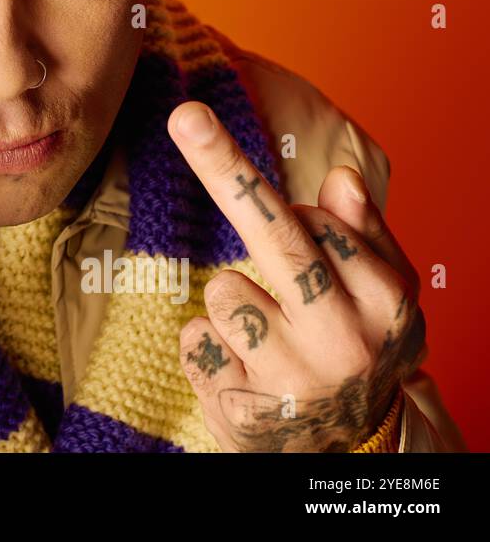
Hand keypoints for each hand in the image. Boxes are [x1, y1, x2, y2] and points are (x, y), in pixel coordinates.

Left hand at [168, 100, 425, 451]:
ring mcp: (293, 381)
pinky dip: (208, 346)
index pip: (314, 219)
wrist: (351, 454)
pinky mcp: (243, 413)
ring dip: (232, 301)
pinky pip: (194, 339)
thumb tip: (340, 178)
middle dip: (226, 170)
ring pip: (223, 289)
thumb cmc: (360, 346)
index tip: (194, 119)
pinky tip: (245, 370)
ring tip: (269, 334)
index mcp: (385, 302)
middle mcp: (345, 341)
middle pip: (276, 238)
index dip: (273, 203)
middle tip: (186, 117)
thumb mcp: (384, 294)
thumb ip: (363, 235)